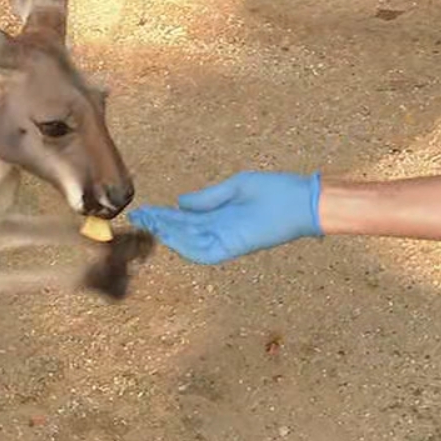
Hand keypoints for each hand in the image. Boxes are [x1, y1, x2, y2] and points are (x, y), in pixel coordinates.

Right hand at [126, 171, 322, 264]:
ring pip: (189, 242)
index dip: (164, 215)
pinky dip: (185, 245)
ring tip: (149, 222)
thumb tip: (180, 203)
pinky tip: (169, 234)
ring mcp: (226, 240)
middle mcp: (220, 232)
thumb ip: (208, 198)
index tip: (144, 211)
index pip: (185, 219)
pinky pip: (203, 252)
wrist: (301, 201)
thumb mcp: (235, 188)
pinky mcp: (233, 246)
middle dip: (160, 225)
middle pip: (183, 232)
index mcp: (220, 217)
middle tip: (138, 217)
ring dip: (168, 234)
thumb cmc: (275, 192)